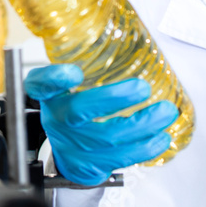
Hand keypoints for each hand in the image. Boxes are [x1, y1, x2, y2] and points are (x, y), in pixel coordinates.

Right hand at [24, 63, 179, 185]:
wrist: (67, 155)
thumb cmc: (71, 113)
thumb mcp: (66, 89)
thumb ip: (84, 68)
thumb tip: (116, 40)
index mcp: (50, 96)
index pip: (40, 85)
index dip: (53, 79)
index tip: (74, 73)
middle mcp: (57, 121)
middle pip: (79, 111)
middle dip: (113, 99)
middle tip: (142, 88)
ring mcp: (74, 146)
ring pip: (108, 138)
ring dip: (142, 125)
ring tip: (166, 112)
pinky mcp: (92, 166)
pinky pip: (121, 159)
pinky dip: (145, 148)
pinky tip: (161, 137)